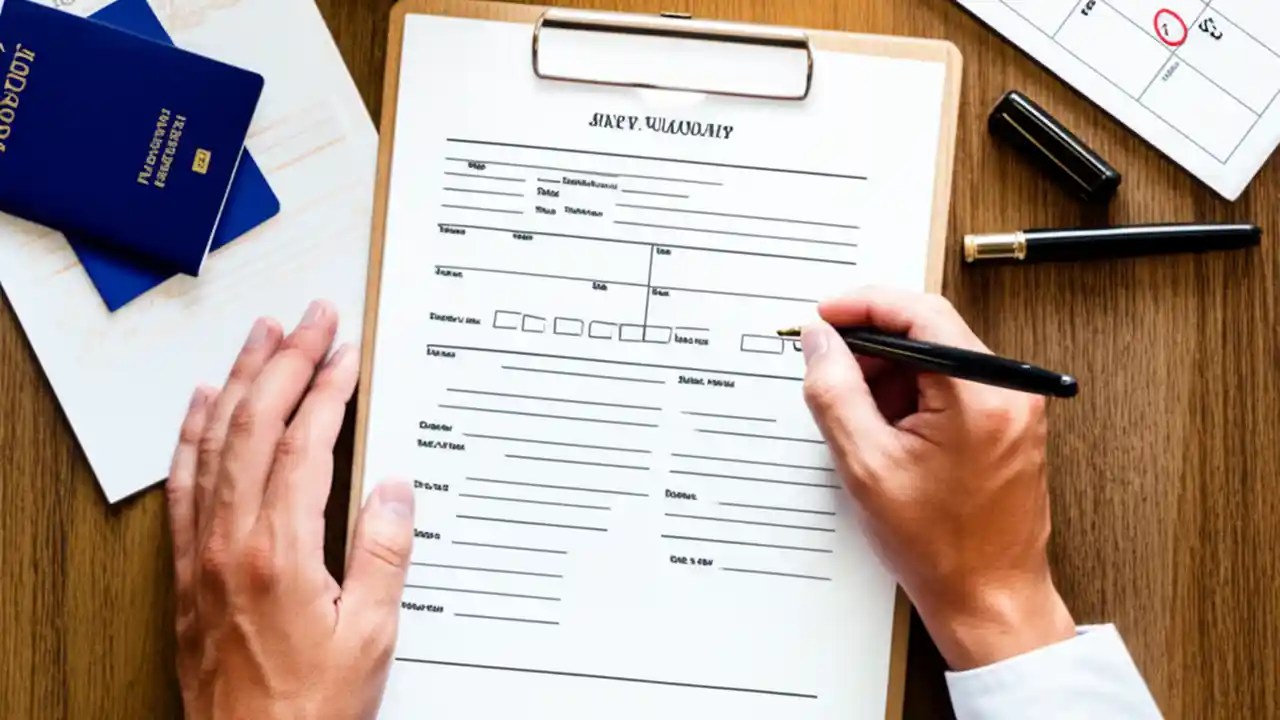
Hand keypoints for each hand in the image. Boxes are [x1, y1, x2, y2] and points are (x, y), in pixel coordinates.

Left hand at [166, 301, 414, 719]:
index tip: (344, 353)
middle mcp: (232, 540)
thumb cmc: (309, 708)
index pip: (303, 444)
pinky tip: (201, 404)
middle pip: (253, 426)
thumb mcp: (370, 637)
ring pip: (212, 442)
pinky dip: (192, 433)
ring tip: (259, 336)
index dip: (325, 390)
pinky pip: (183, 482)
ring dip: (237, 381)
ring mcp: (203, 551)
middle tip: (310, 319)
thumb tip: (392, 489)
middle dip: (284, 362)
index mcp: (280, 551)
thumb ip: (383, 556)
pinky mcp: (188, 569)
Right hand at [800, 287, 1074, 670]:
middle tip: (829, 368)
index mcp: (980, 395)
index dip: (863, 305)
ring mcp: (1013, 407)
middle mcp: (1008, 392)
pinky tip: (887, 430)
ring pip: (937, 357)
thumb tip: (820, 342)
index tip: (826, 315)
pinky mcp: (1007, 423)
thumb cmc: (941, 548)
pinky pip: (952, 384)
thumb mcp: (866, 465)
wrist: (989, 597)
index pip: (920, 312)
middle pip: (929, 329)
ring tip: (860, 418)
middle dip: (872, 344)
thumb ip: (835, 392)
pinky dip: (912, 394)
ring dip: (890, 372)